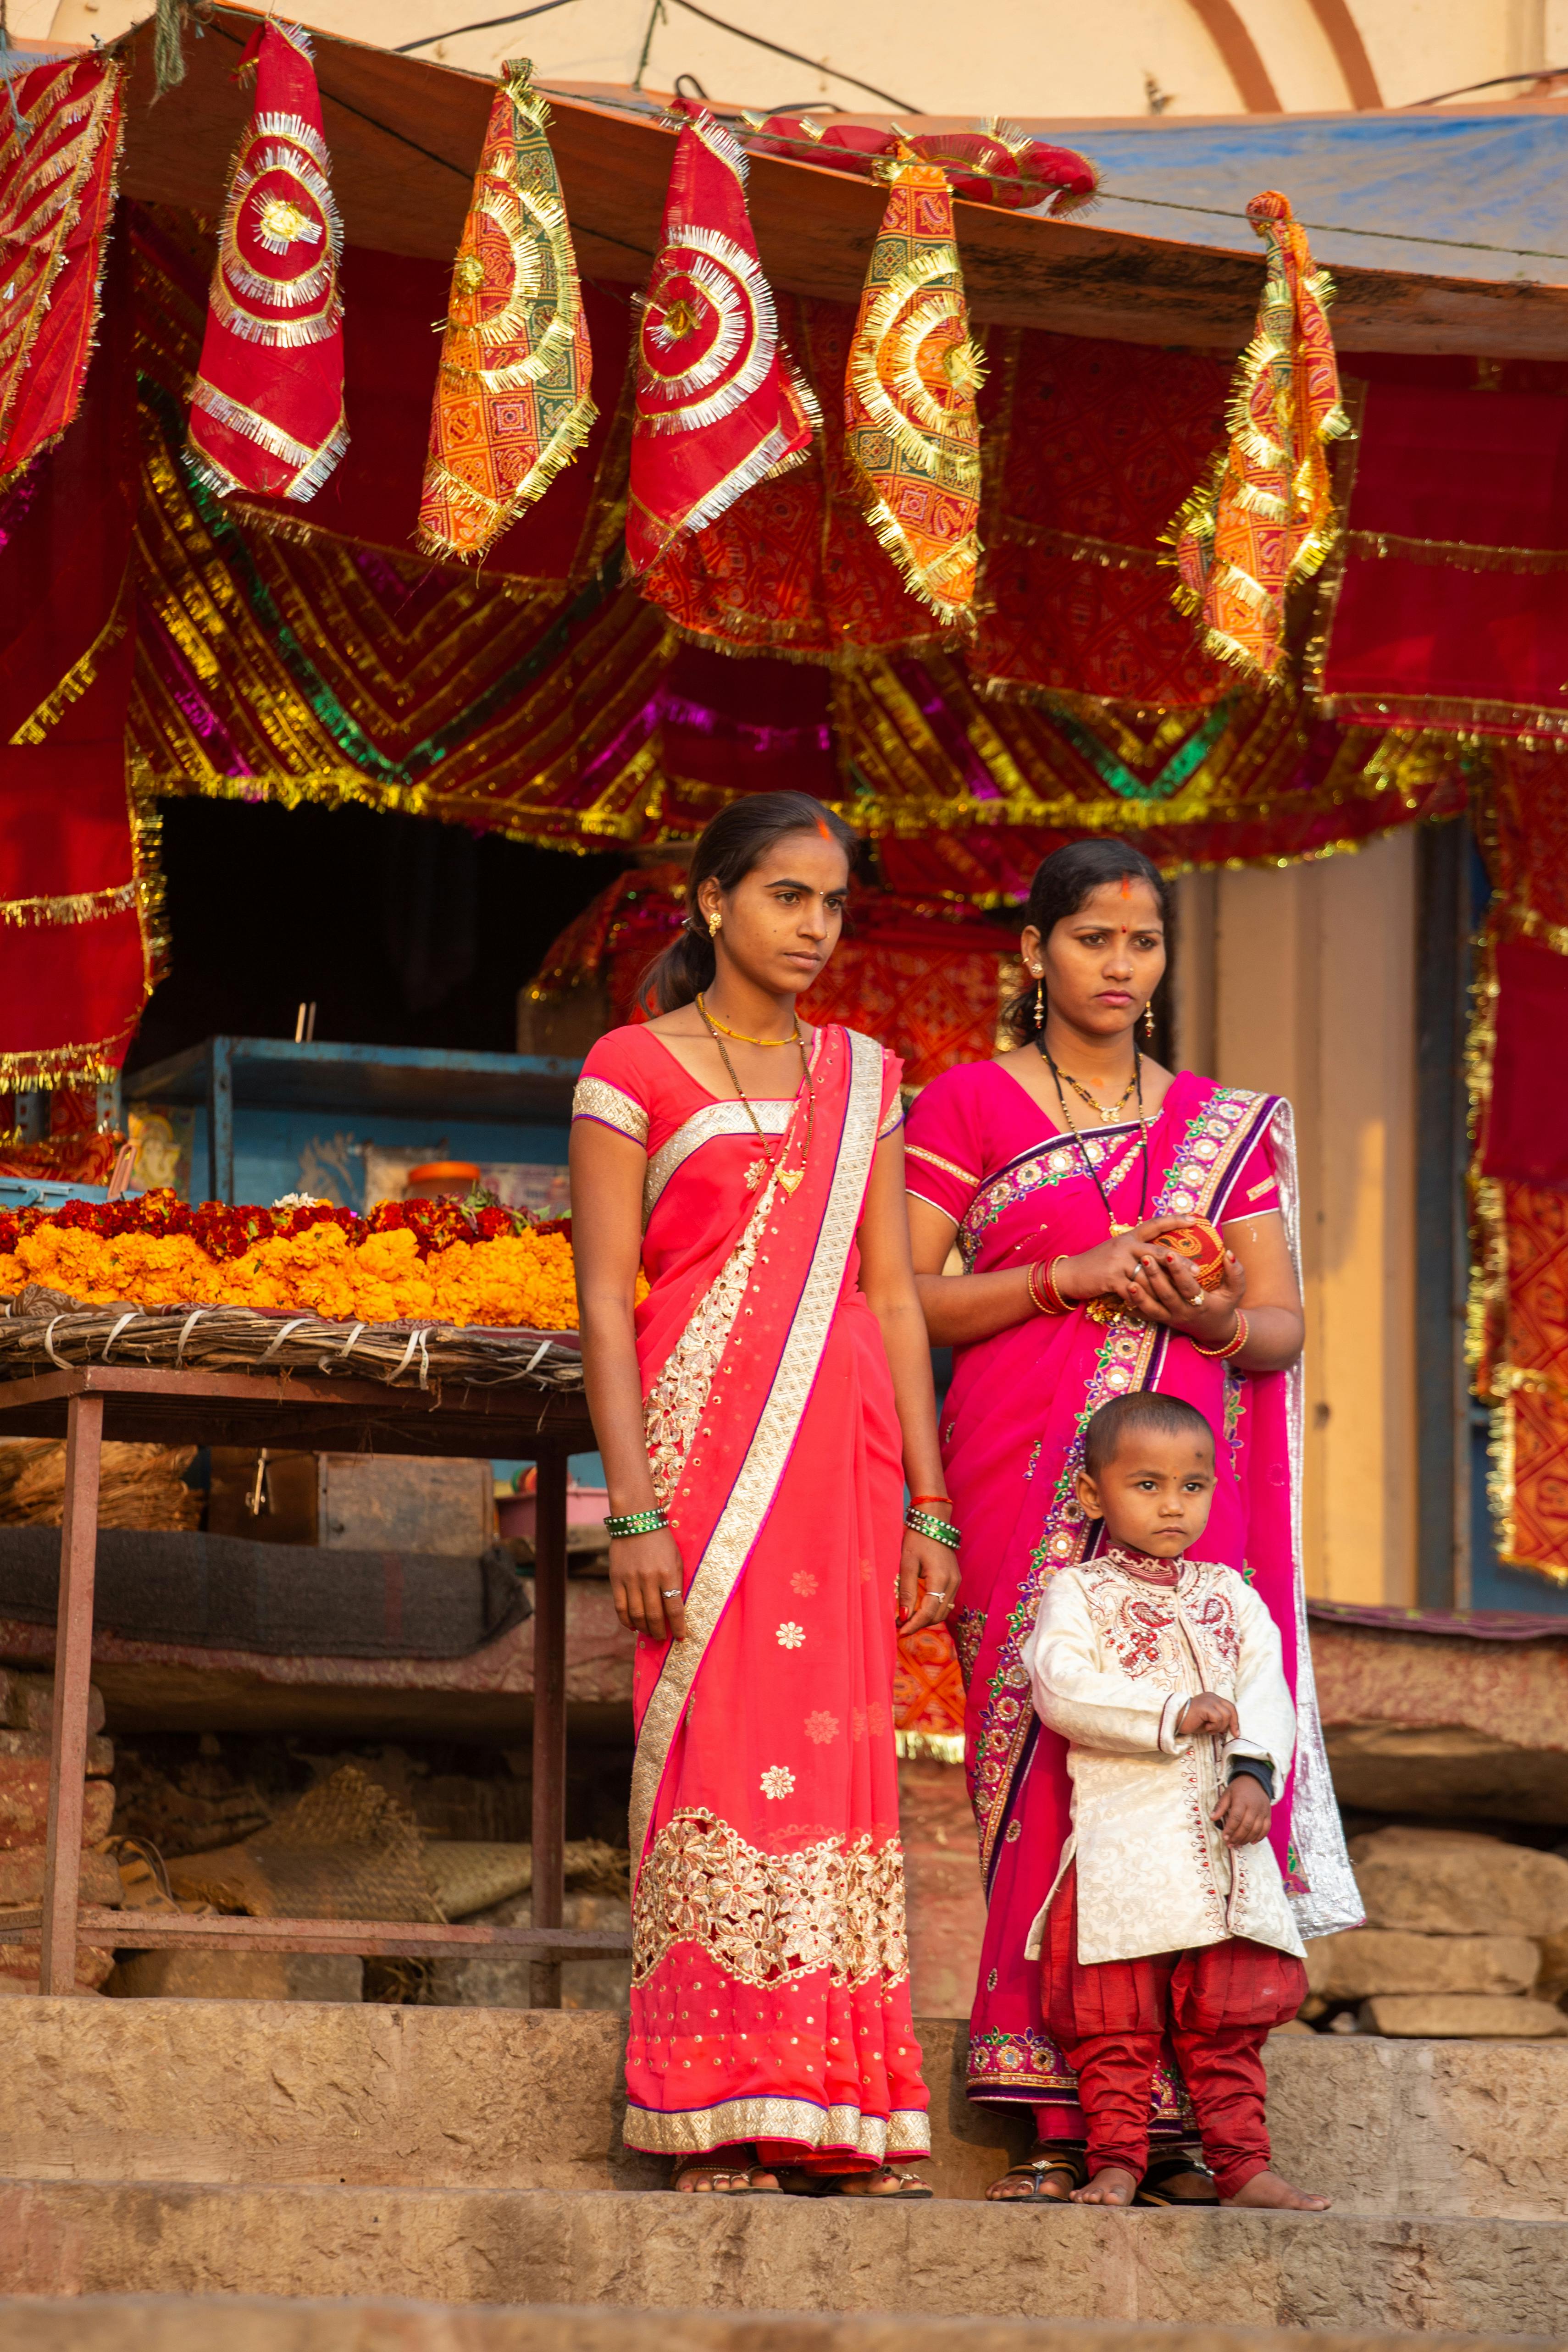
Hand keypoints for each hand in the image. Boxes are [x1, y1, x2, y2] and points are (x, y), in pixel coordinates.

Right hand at [608, 1526, 686, 1643]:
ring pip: (637, 1615)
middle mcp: (649, 1579)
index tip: (681, 1637)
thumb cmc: (661, 1541)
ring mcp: (631, 1580)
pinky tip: (633, 1625)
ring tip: (650, 1632)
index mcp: (668, 1573)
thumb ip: (676, 1582)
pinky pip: (620, 1607)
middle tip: (663, 1638)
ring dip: (644, 1629)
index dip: (678, 1626)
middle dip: (660, 1632)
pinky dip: (626, 1621)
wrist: (635, 1520)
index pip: (674, 1608)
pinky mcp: (616, 1579)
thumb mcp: (676, 1559)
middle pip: (655, 1616)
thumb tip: (676, 1609)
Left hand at [898, 1527, 958, 1635]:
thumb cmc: (917, 1539)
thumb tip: (904, 1617)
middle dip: (920, 1623)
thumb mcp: (907, 1564)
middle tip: (900, 1626)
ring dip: (927, 1618)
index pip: (929, 1612)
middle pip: (938, 1615)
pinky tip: (919, 1608)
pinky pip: (946, 1601)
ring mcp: (956, 1581)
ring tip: (907, 1619)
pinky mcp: (955, 1579)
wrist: (934, 1521)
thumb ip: (907, 1592)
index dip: (914, 1625)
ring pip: (943, 1611)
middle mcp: (953, 1583)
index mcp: (941, 1579)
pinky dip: (933, 1609)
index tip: (899, 1632)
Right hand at [1054, 1219, 1214, 1318]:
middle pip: (1157, 1252)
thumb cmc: (1097, 1263)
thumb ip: (1136, 1250)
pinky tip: (1154, 1307)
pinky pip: (1134, 1291)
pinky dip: (1144, 1299)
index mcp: (1128, 1237)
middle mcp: (1125, 1246)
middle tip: (1198, 1270)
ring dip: (1165, 1287)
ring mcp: (1117, 1262)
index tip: (1195, 1219)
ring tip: (1182, 1295)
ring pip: (1148, 1275)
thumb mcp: (1116, 1250)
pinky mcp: (1111, 1278)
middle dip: (1179, 1262)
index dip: (1175, 1220)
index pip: (1154, 1224)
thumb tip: (1160, 1255)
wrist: (1071, 1273)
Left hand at [1125, 1240, 1245, 1342]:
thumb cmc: (1224, 1306)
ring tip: (1129, 1278)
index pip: (1188, 1287)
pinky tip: (1122, 1293)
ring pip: (1152, 1308)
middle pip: (1166, 1295)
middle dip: (1155, 1277)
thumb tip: (1229, 1252)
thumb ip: (1236, 1273)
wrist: (1214, 1331)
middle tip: (1144, 1257)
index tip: (1171, 1254)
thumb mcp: (1235, 1292)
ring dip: (1140, 1294)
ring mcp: (1170, 1318)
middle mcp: (1183, 1313)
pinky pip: (1144, 1315)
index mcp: (1201, 1304)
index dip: (1180, 1272)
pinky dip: (1133, 1306)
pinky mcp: (1160, 1321)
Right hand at [1176, 1690, 1238, 1739]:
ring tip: (1210, 1729)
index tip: (1235, 1733)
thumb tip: (1230, 1728)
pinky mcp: (1205, 1706)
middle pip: (1231, 1709)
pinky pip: (1218, 1718)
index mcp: (1213, 1698)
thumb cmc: (1191, 1722)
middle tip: (1227, 1734)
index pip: (1230, 1707)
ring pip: (1225, 1715)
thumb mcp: (1208, 1721)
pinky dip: (1215, 1726)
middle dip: (1232, 1724)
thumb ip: (1219, 1721)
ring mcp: (1209, 1700)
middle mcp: (1212, 1697)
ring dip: (1220, 1726)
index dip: (1235, 1720)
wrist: (1175, 1720)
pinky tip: (1207, 1728)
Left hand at [1212, 1773, 1271, 1847]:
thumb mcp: (1227, 1793)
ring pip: (1256, 1829)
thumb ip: (1220, 1806)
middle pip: (1246, 1826)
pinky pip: (1266, 1829)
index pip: (1236, 1817)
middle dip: (1237, 1837)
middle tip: (1230, 1845)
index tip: (1224, 1838)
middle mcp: (1254, 1807)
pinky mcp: (1269, 1815)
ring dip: (1246, 1839)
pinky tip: (1251, 1842)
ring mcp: (1263, 1811)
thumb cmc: (1239, 1788)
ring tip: (1238, 1845)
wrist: (1256, 1781)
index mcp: (1242, 1800)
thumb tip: (1212, 1819)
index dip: (1230, 1829)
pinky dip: (1259, 1837)